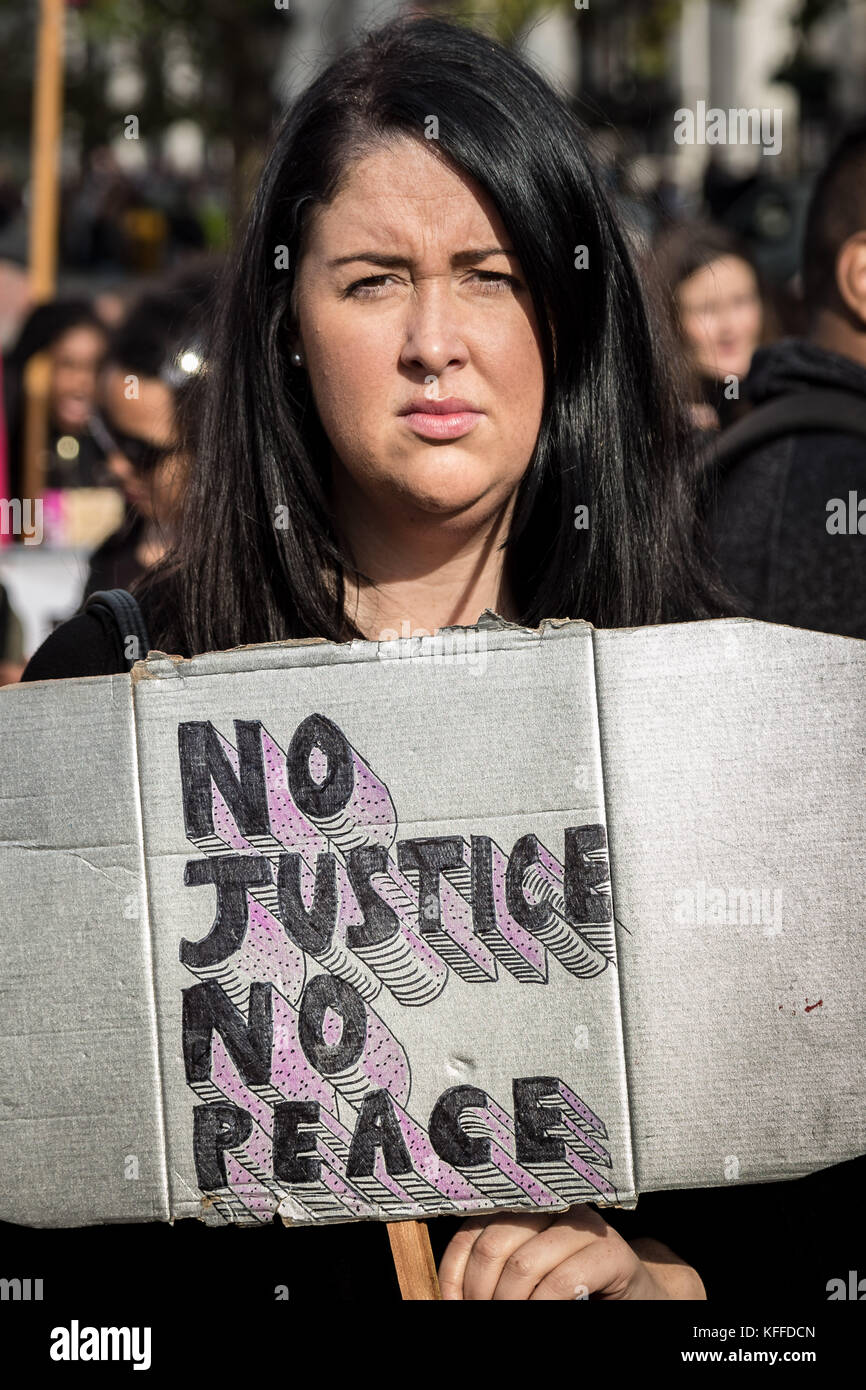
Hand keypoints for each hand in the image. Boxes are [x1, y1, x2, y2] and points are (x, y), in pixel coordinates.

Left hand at [438, 1205, 705, 1299]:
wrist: (639, 1296)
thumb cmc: (577, 1290)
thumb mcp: (527, 1279)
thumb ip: (494, 1276)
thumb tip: (444, 1296)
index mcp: (525, 1207)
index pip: (472, 1228)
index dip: (455, 1273)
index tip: (453, 1302)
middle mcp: (553, 1207)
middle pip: (493, 1242)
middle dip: (481, 1292)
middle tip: (484, 1314)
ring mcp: (583, 1226)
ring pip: (523, 1263)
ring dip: (510, 1304)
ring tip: (512, 1318)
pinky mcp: (610, 1253)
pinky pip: (562, 1282)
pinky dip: (543, 1306)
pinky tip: (542, 1313)